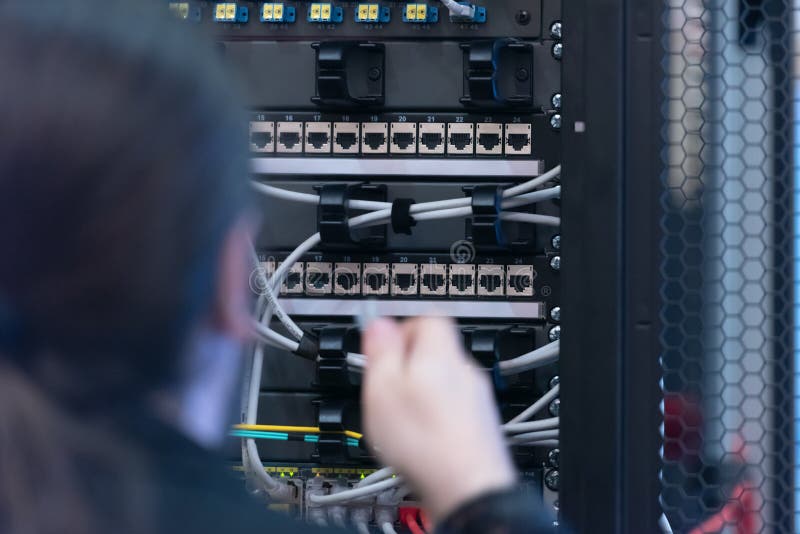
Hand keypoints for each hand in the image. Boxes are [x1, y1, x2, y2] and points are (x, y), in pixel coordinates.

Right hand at [361, 317, 515, 523]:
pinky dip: (433, 419)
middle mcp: (465, 371)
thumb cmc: (426, 443)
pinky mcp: (479, 426)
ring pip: (441, 383)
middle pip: (434, 352)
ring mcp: (476, 400)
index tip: (383, 350)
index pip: (427, 318)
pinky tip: (419, 440)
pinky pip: (450, 410)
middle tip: (386, 389)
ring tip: (400, 421)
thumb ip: (381, 350)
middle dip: (406, 367)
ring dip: (419, 395)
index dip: (401, 329)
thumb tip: (379, 323)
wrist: (468, 489)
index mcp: (441, 353)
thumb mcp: (383, 388)